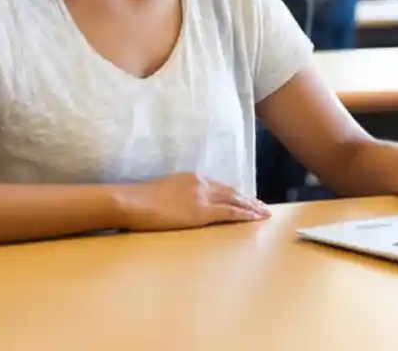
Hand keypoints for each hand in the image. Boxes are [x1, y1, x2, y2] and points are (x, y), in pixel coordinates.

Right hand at [113, 173, 270, 231]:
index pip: (218, 186)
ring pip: (235, 200)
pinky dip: (245, 214)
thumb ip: (176, 194)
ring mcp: (203, 197)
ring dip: (251, 207)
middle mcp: (201, 184)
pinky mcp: (202, 212)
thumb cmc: (139, 199)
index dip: (233, 193)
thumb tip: (179, 202)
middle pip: (231, 191)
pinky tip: (255, 218)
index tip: (243, 197)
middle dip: (248, 199)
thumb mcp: (162, 190)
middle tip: (261, 205)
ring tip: (264, 213)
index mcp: (191, 178)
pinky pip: (230, 212)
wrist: (133, 201)